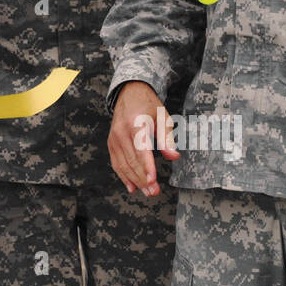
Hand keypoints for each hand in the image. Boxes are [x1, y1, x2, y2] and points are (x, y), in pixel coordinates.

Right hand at [107, 81, 178, 196]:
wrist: (129, 93)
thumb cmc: (149, 105)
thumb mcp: (163, 117)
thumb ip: (167, 137)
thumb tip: (174, 156)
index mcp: (135, 123)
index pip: (141, 149)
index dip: (147, 167)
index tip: (153, 181)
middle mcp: (121, 132)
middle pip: (131, 160)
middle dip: (143, 179)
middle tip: (154, 192)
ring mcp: (114, 138)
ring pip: (123, 165)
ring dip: (135, 181)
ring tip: (147, 192)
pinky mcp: (111, 143)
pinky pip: (116, 163)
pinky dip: (123, 176)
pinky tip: (132, 187)